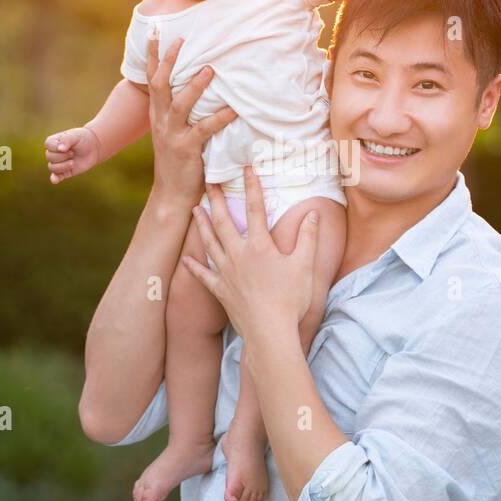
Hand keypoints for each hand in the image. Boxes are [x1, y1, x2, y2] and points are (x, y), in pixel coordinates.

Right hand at [45, 126, 100, 184]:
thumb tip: (60, 149)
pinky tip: (55, 180)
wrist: (94, 148)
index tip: (69, 146)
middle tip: (73, 153)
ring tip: (73, 163)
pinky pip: (55, 177)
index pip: (48, 145)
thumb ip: (66, 140)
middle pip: (49, 157)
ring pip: (52, 167)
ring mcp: (58, 163)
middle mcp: (53, 153)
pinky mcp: (64, 172)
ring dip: (62, 166)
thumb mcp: (75, 136)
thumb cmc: (83, 139)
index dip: (58, 147)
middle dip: (62, 156)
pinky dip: (54, 179)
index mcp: (53, 142)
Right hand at [146, 27, 237, 208]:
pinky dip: (220, 118)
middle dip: (168, 60)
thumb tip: (197, 87)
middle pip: (161, 84)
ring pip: (181, 104)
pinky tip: (234, 110)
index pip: (152, 79)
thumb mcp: (173, 132)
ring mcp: (172, 134)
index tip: (156, 32)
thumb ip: (180, 112)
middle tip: (180, 39)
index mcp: (158, 115)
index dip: (154, 56)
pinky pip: (204, 129)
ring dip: (195, 86)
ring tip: (210, 69)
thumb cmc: (178, 161)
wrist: (171, 194)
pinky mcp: (186, 149)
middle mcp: (161, 121)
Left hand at [182, 167, 318, 345]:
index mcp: (260, 246)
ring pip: (210, 243)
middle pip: (224, 221)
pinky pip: (203, 275)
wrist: (269, 332)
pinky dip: (194, 266)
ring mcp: (226, 273)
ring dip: (202, 224)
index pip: (256, 209)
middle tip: (207, 182)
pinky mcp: (220, 291)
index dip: (252, 186)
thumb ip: (308, 237)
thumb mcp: (304, 266)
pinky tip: (186, 259)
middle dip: (216, 199)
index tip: (246, 168)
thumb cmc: (290, 300)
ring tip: (195, 209)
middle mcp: (238, 255)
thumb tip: (314, 212)